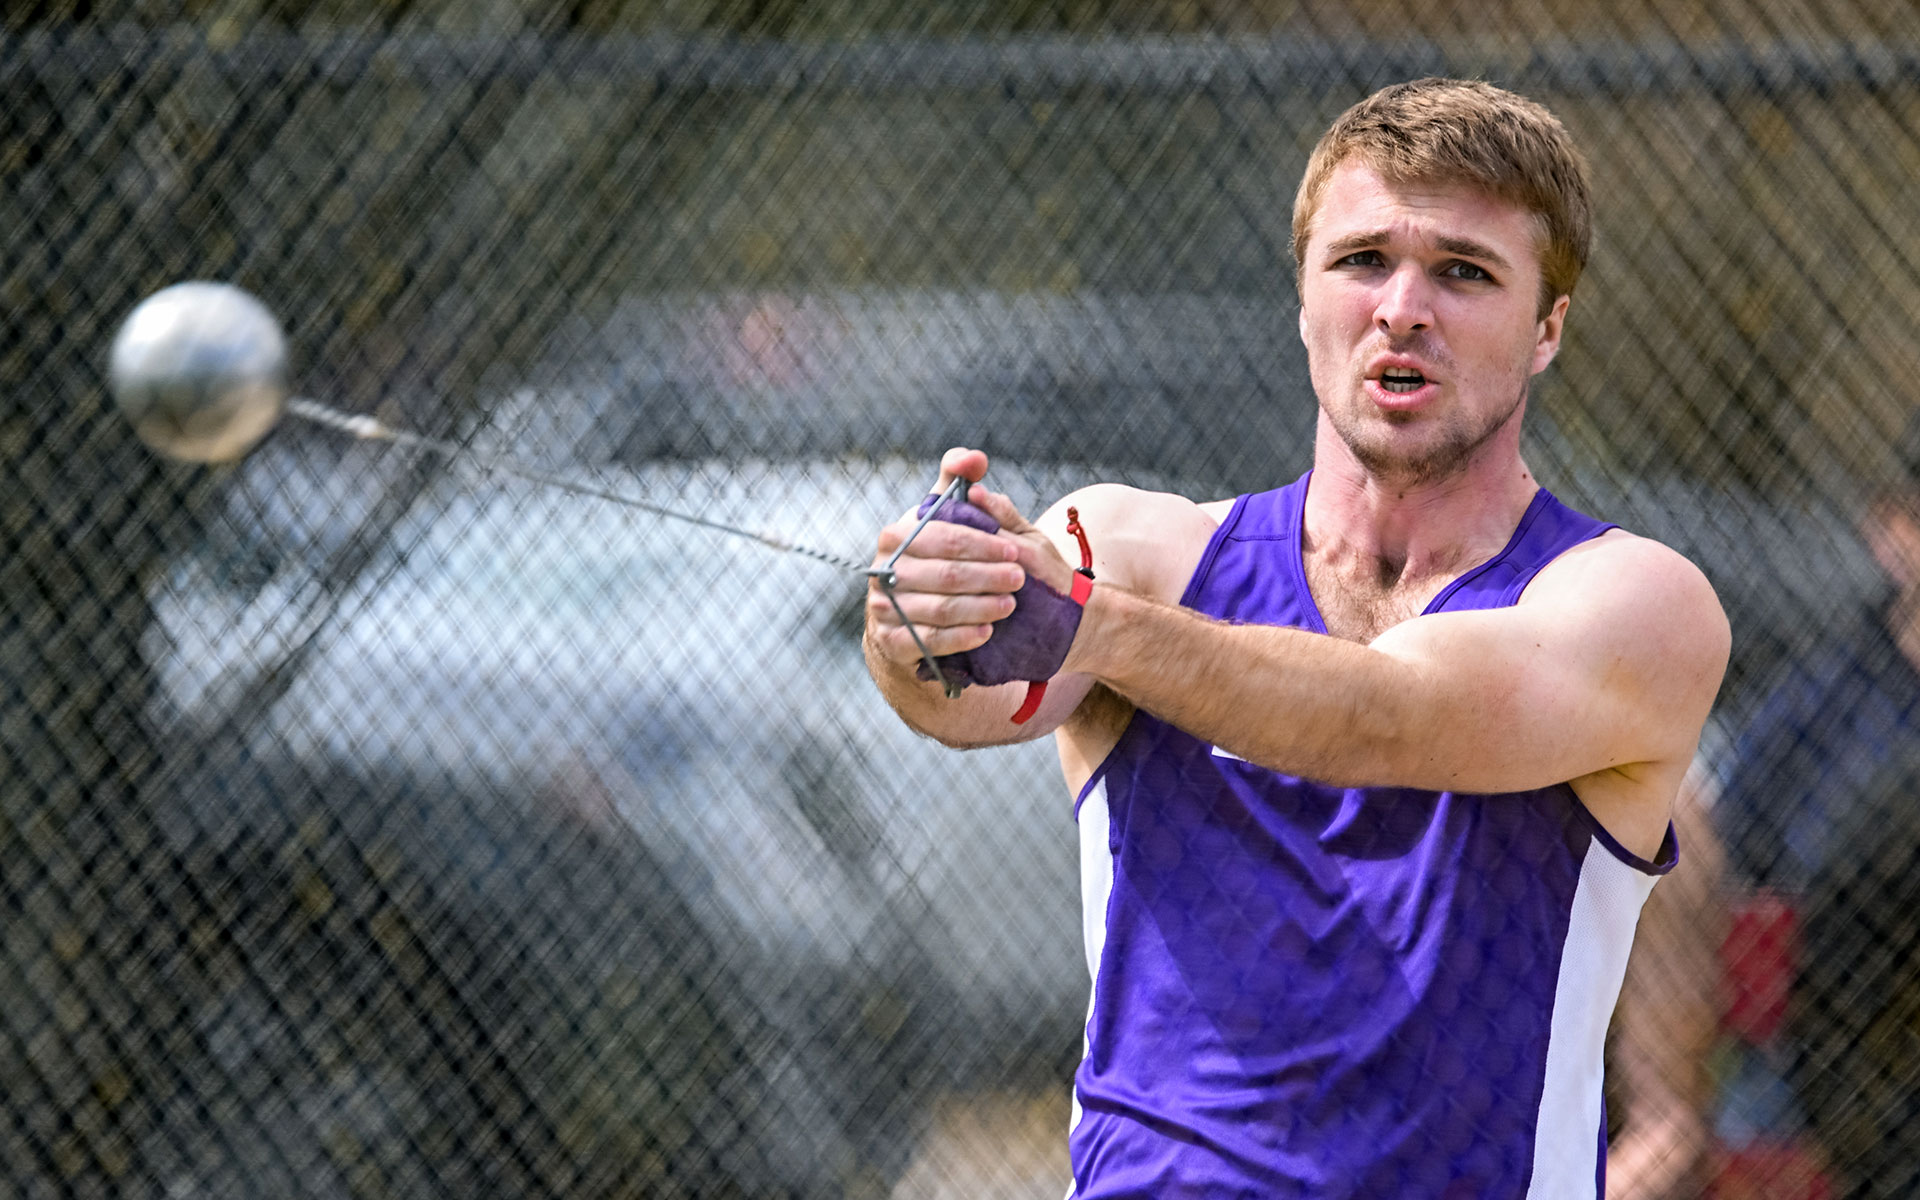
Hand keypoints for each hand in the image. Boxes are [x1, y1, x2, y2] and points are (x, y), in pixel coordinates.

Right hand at [866, 448, 1082, 684]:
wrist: (912, 614)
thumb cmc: (938, 555)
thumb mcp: (949, 516)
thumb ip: (959, 481)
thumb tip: (975, 459)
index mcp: (895, 536)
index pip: (944, 537)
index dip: (983, 544)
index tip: (1014, 551)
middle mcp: (883, 571)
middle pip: (945, 574)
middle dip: (988, 576)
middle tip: (1018, 579)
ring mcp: (883, 608)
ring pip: (940, 609)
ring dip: (980, 607)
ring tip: (1009, 605)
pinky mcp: (891, 641)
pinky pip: (930, 640)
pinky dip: (962, 637)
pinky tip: (987, 631)